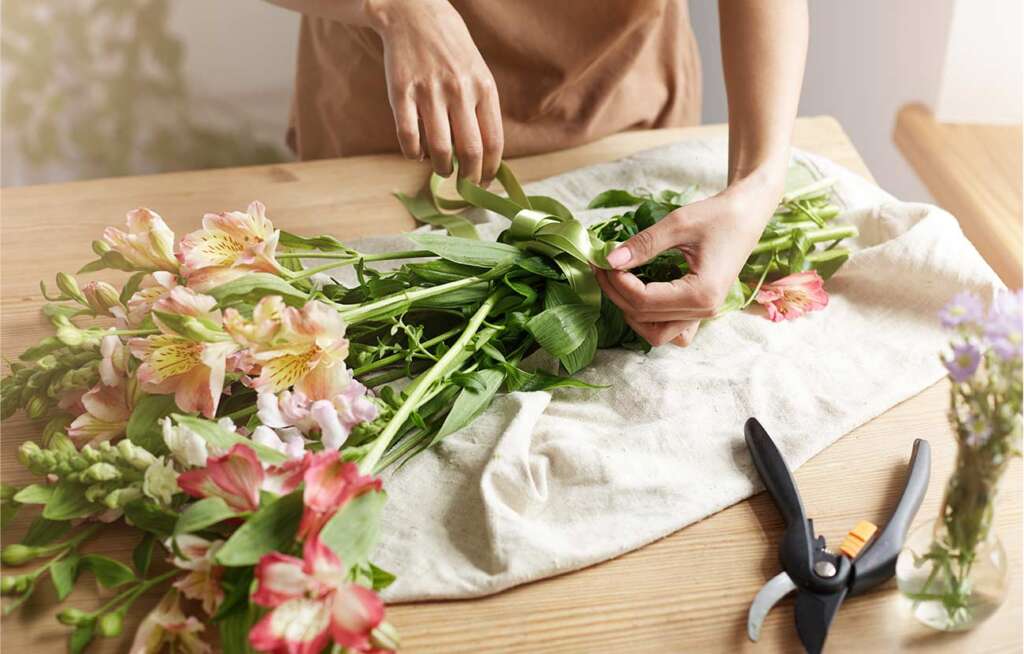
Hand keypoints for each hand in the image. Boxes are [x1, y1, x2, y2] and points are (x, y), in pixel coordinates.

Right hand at [371, 0, 502, 183]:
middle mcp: (459, 91)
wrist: (415, 14)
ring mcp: (429, 92)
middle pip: (470, 151)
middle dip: (468, 178)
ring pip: (440, 149)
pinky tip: (417, 153)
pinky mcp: (401, 92)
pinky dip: (413, 153)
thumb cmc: (451, 49)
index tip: (484, 183)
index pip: (494, 142)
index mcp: (484, 88)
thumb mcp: (478, 72)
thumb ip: (481, 109)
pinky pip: (408, 136)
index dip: (490, 170)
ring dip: (441, 168)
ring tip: (441, 169)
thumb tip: (483, 154)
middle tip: (463, 185)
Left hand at [595, 178, 780, 346]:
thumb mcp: (678, 223)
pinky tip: (639, 294)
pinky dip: (651, 320)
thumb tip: (609, 260)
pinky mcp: (700, 310)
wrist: (747, 214)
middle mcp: (704, 311)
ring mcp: (703, 315)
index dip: (616, 282)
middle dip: (616, 294)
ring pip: (655, 333)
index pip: (643, 300)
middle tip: (603, 267)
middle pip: (644, 318)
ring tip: (616, 282)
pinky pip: (671, 330)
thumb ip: (643, 244)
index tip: (603, 259)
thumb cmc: (718, 216)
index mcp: (702, 293)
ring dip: (631, 312)